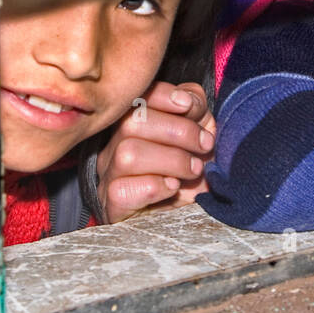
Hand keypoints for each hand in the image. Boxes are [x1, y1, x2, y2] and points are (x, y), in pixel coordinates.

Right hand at [96, 81, 214, 222]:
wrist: (193, 217)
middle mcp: (114, 146)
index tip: (191, 106)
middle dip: (177, 131)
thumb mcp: (201, 132)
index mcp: (134, 122)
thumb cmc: (194, 172)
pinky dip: (154, 186)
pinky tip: (173, 188)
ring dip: (171, 159)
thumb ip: (195, 107)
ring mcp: (109, 177)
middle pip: (131, 122)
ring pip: (127, 154)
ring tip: (193, 170)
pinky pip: (122, 190)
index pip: (136, 97)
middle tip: (204, 146)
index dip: (164, 95)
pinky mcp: (112, 206)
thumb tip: (187, 100)